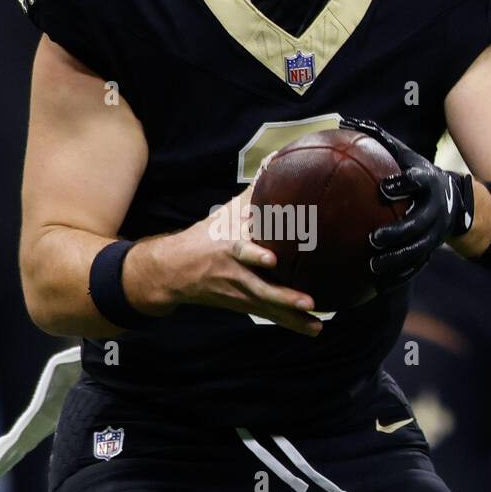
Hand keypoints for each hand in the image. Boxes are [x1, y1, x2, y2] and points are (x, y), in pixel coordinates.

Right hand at [144, 188, 322, 336]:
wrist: (175, 271)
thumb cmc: (207, 237)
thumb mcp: (225, 214)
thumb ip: (252, 194)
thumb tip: (275, 162)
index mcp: (229, 247)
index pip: (242, 250)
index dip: (254, 254)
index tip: (271, 259)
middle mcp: (235, 273)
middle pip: (259, 288)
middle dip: (282, 296)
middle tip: (307, 301)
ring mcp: (239, 292)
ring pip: (268, 307)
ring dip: (292, 315)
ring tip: (315, 320)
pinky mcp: (244, 305)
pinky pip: (271, 316)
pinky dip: (292, 323)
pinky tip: (314, 329)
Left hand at [340, 116, 473, 289]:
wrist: (455, 203)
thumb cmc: (418, 175)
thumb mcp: (405, 155)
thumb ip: (378, 139)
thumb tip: (345, 119)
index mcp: (427, 183)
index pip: (418, 182)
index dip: (403, 185)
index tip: (384, 188)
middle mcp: (433, 210)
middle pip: (417, 224)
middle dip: (397, 233)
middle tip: (373, 239)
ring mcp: (434, 234)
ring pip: (417, 251)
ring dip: (396, 261)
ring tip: (372, 268)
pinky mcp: (430, 252)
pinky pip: (415, 268)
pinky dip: (397, 278)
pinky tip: (377, 286)